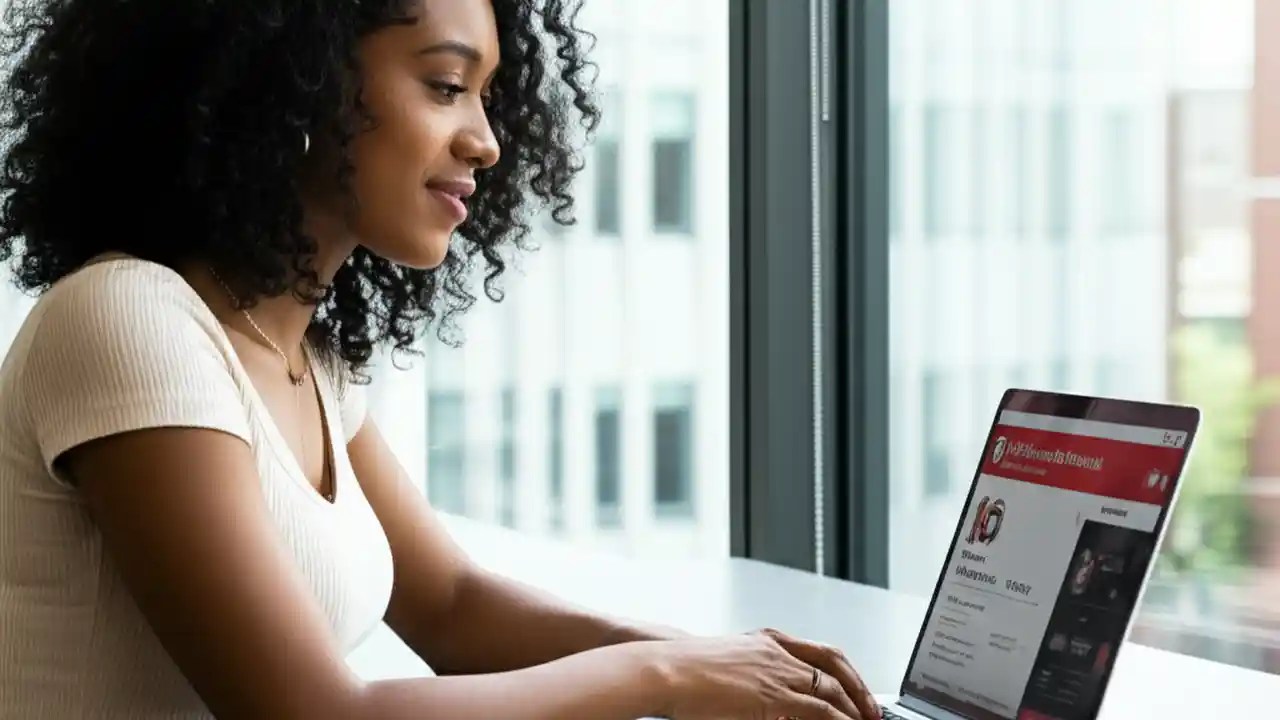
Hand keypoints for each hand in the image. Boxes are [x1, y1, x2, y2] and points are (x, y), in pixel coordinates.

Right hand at [651, 628, 881, 719]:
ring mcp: (776, 673)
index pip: (824, 654)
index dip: (847, 674)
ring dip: (853, 712)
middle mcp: (778, 653)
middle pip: (835, 670)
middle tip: (873, 715)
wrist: (664, 668)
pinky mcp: (771, 696)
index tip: (859, 692)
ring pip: (831, 692)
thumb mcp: (729, 666)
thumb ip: (756, 677)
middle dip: (860, 694)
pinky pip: (817, 711)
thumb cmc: (684, 669)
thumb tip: (770, 701)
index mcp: (769, 641)